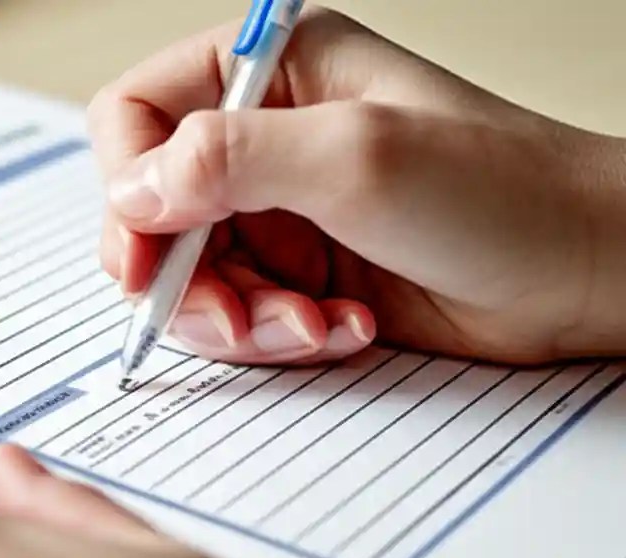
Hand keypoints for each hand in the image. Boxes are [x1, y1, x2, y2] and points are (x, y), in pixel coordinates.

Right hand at [90, 6, 625, 365]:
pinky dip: (276, 336)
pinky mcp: (299, 270)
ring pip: (191, 276)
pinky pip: (240, 314)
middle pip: (154, 212)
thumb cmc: (502, 193)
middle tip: (235, 317)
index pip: (137, 117)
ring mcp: (279, 207)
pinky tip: (340, 328)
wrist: (586, 274)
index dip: (127, 188)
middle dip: (188, 278)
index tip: (144, 260)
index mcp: (269, 74)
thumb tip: (132, 193)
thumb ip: (228, 159)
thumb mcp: (356, 158)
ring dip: (239, 318)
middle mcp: (264, 137)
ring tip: (311, 323)